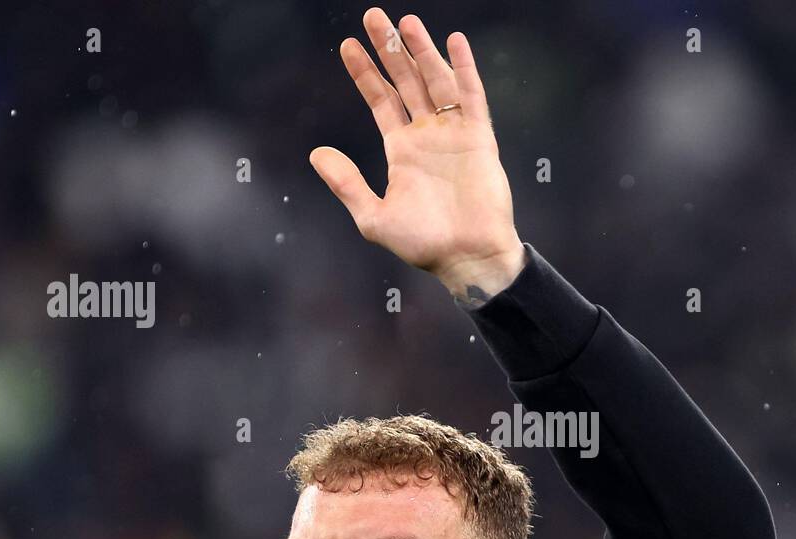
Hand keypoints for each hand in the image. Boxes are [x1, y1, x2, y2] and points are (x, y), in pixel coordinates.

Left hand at [310, 8, 525, 301]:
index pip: (381, 101)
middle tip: (373, 16)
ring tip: (406, 21)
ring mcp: (454, 134)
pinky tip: (453, 41)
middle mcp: (427, 136)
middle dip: (389, 49)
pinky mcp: (479, 139)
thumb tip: (316, 153)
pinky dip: (464, 68)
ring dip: (421, 51)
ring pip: (435, 81)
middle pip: (406, 81)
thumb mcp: (373, 217)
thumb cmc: (424, 244)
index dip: (364, 73)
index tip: (347, 46)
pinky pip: (472, 96)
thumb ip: (347, 184)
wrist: (467, 258)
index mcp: (402, 151)